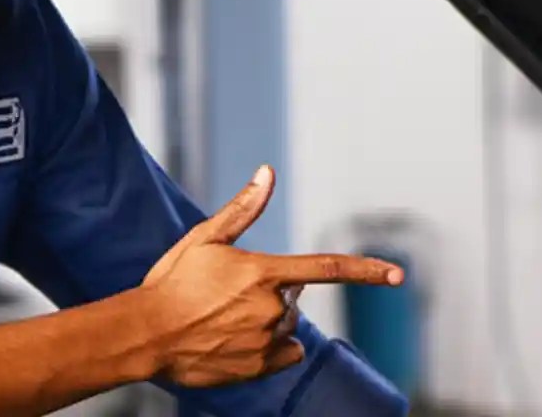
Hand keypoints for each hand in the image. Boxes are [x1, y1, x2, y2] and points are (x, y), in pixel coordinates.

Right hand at [142, 166, 403, 388]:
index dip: (365, 270)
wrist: (145, 335)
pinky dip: (269, 347)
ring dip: (266, 319)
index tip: (397, 275)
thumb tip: (267, 173)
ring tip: (223, 317)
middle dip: (271, 290)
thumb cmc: (170, 283)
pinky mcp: (259, 368)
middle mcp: (271, 309)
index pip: (326, 268)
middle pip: (292, 297)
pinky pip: (284, 354)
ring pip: (285, 326)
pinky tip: (236, 339)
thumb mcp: (203, 239)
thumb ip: (242, 209)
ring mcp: (267, 341)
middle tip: (228, 291)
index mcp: (262, 273)